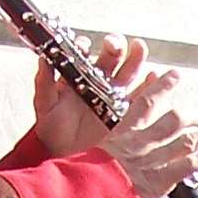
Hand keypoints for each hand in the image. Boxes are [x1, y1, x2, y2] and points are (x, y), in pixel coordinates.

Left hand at [34, 32, 137, 155]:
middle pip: (111, 57)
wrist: (65, 154)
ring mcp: (114, 96)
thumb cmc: (52, 127)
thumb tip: (44, 58)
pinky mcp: (127, 113)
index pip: (84, 54)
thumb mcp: (44, 104)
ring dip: (135, 57)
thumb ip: (44, 82)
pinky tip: (153, 76)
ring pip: (129, 71)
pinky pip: (141, 97)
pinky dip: (149, 85)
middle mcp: (99, 81)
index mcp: (78, 75)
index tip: (85, 46)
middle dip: (115, 46)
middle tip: (115, 43)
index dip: (85, 46)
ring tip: (139, 47)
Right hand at [94, 52, 197, 197]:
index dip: (161, 86)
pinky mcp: (160, 179)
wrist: (84, 197)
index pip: (144, 102)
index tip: (174, 76)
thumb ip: (95, 151)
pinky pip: (187, 166)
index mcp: (120, 133)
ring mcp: (152, 160)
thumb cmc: (80, 179)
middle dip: (192, 115)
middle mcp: (140, 143)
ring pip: (186, 140)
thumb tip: (94, 153)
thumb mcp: (83, 156)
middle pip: (172, 120)